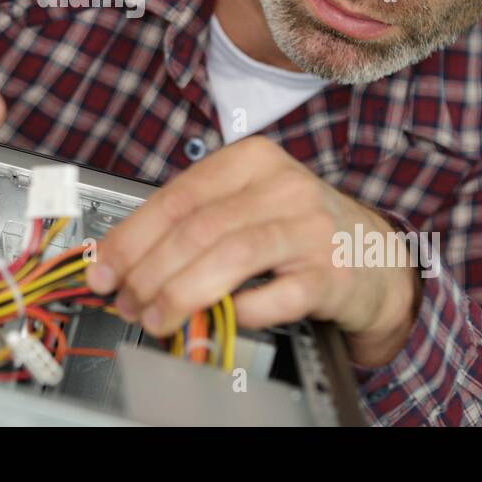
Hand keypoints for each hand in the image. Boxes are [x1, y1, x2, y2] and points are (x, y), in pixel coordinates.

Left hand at [86, 135, 421, 365]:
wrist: (376, 256)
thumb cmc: (298, 229)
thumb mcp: (246, 206)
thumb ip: (191, 223)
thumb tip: (122, 260)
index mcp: (251, 161)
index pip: (176, 197)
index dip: (132, 238)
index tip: (104, 269)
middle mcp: (283, 187)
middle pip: (196, 229)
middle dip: (149, 273)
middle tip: (128, 302)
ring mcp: (310, 229)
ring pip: (229, 257)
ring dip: (181, 294)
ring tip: (157, 318)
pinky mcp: (333, 274)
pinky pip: (275, 296)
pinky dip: (238, 311)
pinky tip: (219, 320)